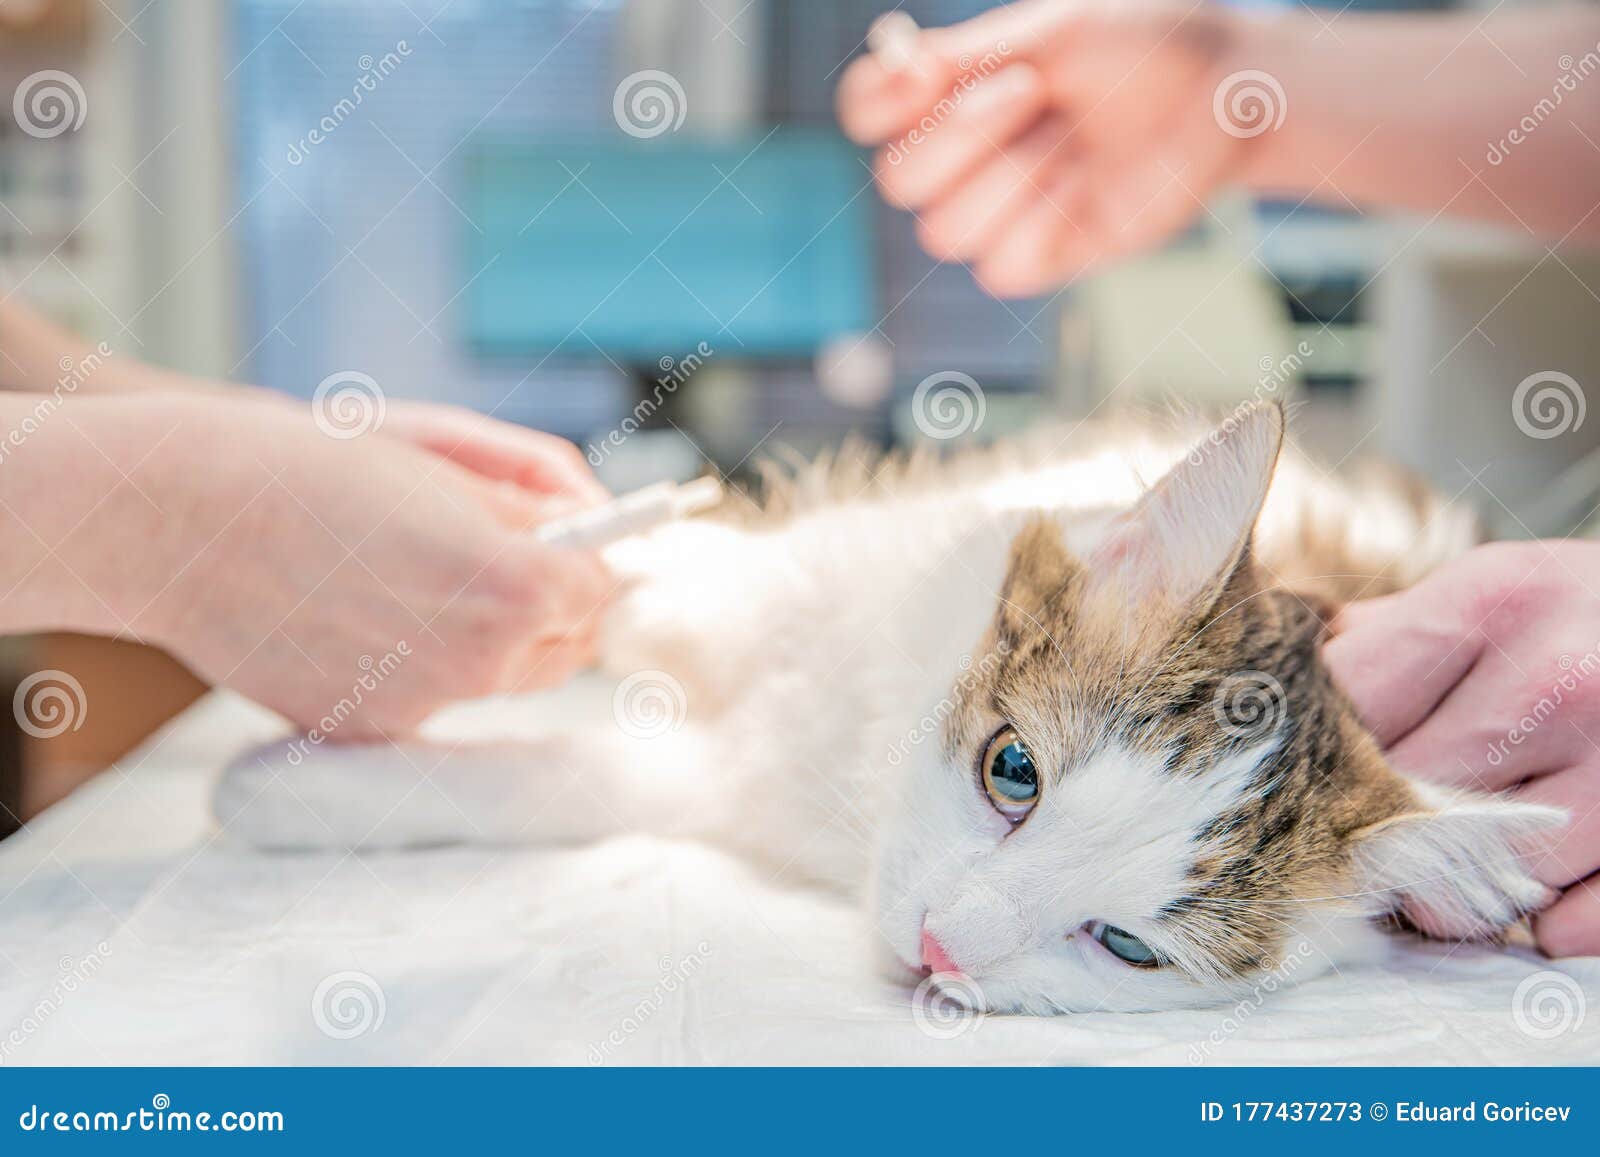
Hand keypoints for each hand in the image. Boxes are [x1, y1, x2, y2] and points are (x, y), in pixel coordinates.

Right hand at [131, 395, 612, 737]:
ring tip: (415, 578)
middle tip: (500, 559)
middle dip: (550, 603)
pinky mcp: (366, 731)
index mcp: (517, 586)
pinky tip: (359, 616)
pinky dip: (415, 665)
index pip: (601, 589)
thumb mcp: (448, 458)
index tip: (562, 540)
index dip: (586, 556)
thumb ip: (539, 499)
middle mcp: (482, 659)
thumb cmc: (314, 467)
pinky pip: (426, 700)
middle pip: (566, 645)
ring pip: (500, 677)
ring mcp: (424, 704)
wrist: (182, 517)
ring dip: (489, 636)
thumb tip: (589, 526)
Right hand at [837, 0, 1262, 294]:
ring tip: (1076, 139)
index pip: (866, 110)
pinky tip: (1087, 187)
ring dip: (1015, 177)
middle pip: (898, 182)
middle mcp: (962, 158)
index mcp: (950, 94)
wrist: (1222, 94)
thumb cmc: (1140, 48)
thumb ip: (968, 57)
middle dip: (962, 135)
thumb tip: (899, 66)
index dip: (879, 103)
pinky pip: (999, 267)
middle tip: (1035, 88)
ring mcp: (997, 212)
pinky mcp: (1039, 257)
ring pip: (944, 232)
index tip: (925, 71)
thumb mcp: (1052, 33)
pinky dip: (1044, 224)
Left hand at [1323, 541, 1599, 955]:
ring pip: (1477, 880)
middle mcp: (1558, 681)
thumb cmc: (1577, 624)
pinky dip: (1543, 925)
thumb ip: (1381, 639)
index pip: (1347, 702)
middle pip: (1401, 800)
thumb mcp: (1487, 596)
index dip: (1320, 747)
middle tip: (1374, 832)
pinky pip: (1569, 928)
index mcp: (1492, 603)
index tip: (1318, 768)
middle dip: (1373, 828)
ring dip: (1452, 889)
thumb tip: (1271, 683)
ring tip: (1457, 858)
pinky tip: (1537, 886)